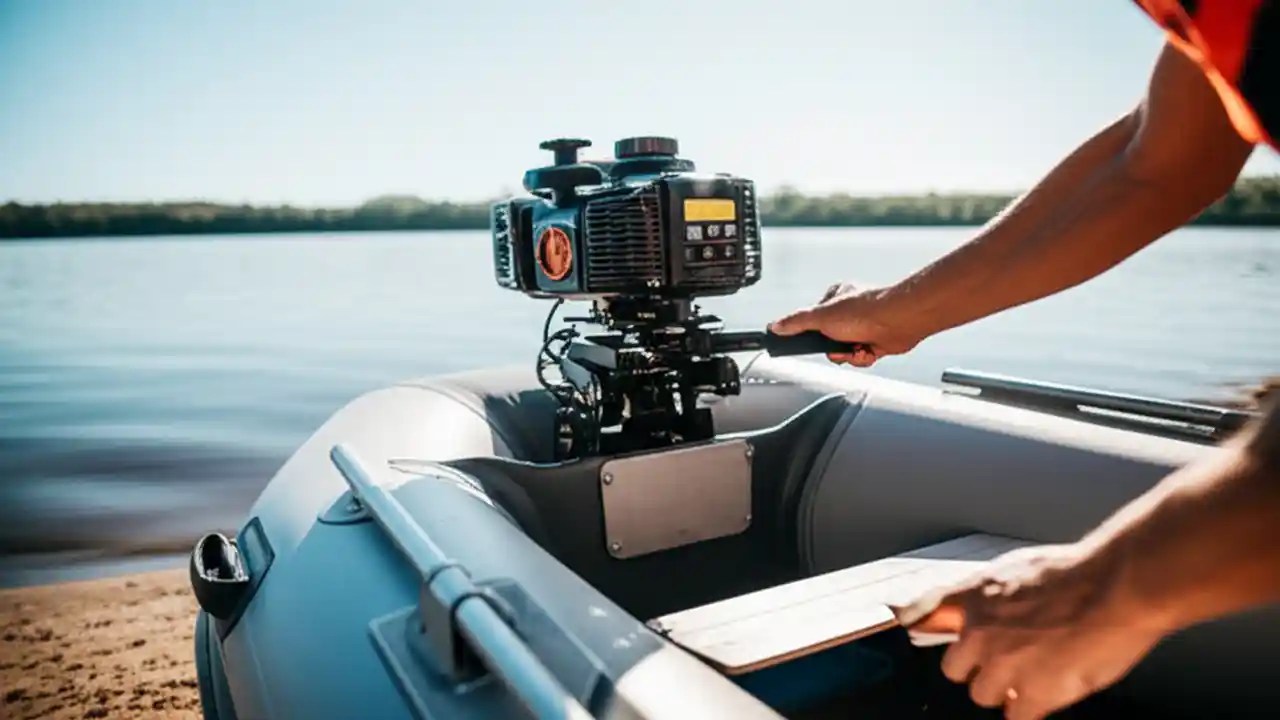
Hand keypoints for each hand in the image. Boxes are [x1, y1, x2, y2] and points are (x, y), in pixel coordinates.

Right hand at [768, 282, 925, 366]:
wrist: (898, 321)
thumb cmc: (864, 311)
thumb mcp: (821, 316)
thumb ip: (796, 322)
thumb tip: (775, 326)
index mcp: (835, 297)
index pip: (812, 319)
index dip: (811, 333)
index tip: (808, 341)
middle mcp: (849, 310)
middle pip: (827, 339)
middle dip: (832, 348)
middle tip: (837, 346)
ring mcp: (863, 326)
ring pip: (843, 350)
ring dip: (848, 355)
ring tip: (857, 348)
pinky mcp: (875, 341)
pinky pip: (860, 356)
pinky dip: (862, 357)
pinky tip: (868, 351)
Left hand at [899, 543, 1168, 719]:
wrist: (1117, 587)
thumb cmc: (1081, 572)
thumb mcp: (1020, 568)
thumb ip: (992, 592)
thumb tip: (978, 605)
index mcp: (977, 595)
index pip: (924, 614)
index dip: (920, 624)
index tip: (914, 628)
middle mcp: (980, 630)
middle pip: (954, 668)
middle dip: (977, 668)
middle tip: (1004, 662)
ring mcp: (1003, 664)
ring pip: (981, 695)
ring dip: (1004, 691)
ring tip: (1032, 676)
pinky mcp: (1032, 692)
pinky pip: (1014, 716)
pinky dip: (1029, 709)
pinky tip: (1045, 696)